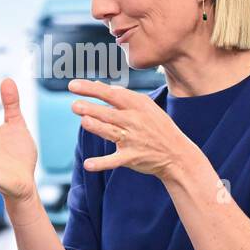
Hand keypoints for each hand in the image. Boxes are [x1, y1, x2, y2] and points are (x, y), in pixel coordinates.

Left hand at [67, 78, 198, 178]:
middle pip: (108, 113)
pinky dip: (101, 163)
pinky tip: (88, 164)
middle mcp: (134, 121)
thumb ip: (122, 96)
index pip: (110, 94)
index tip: (72, 85)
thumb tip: (99, 85)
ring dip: (96, 126)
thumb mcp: (146, 106)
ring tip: (83, 121)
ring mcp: (132, 139)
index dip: (91, 89)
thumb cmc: (157, 127)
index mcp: (136, 105)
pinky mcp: (131, 157)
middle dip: (91, 108)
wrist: (177, 154)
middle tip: (74, 106)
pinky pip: (114, 160)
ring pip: (110, 131)